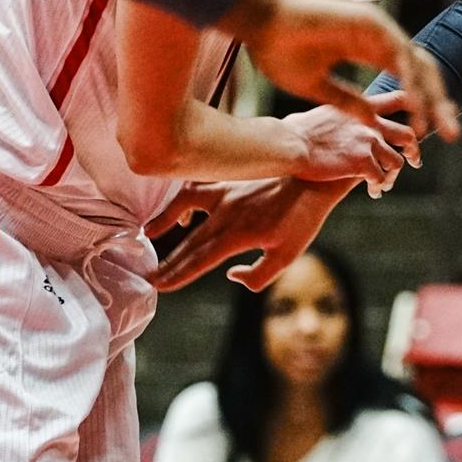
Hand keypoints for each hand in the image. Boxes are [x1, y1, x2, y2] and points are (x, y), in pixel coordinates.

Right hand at [148, 177, 347, 291]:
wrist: (313, 175)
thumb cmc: (302, 217)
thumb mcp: (288, 254)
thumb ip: (259, 275)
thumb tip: (232, 276)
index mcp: (237, 235)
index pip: (200, 260)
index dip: (178, 275)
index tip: (160, 285)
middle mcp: (225, 213)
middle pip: (189, 242)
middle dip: (168, 262)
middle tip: (149, 276)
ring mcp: (224, 191)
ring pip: (184, 205)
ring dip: (165, 221)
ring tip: (148, 234)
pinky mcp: (228, 177)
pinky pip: (198, 186)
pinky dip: (184, 198)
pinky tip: (182, 212)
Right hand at [218, 0, 459, 144]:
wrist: (258, 24)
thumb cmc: (278, 50)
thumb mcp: (316, 87)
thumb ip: (346, 101)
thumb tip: (372, 120)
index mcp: (364, 48)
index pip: (405, 77)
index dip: (422, 103)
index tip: (429, 132)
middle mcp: (376, 37)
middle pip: (420, 71)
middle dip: (438, 103)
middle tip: (453, 134)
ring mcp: (376, 28)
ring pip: (417, 63)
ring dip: (431, 96)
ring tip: (439, 126)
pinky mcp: (370, 22)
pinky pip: (401, 55)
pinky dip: (411, 81)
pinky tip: (417, 106)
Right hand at [284, 94, 420, 188]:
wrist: (290, 144)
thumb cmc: (296, 130)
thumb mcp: (323, 111)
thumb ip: (338, 114)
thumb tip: (331, 119)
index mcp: (361, 106)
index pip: (398, 98)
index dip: (415, 107)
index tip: (418, 119)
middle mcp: (370, 122)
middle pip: (407, 134)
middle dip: (414, 149)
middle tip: (414, 160)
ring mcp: (369, 142)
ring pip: (397, 161)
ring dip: (392, 175)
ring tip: (384, 184)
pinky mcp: (363, 163)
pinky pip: (380, 178)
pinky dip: (378, 186)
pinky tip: (372, 191)